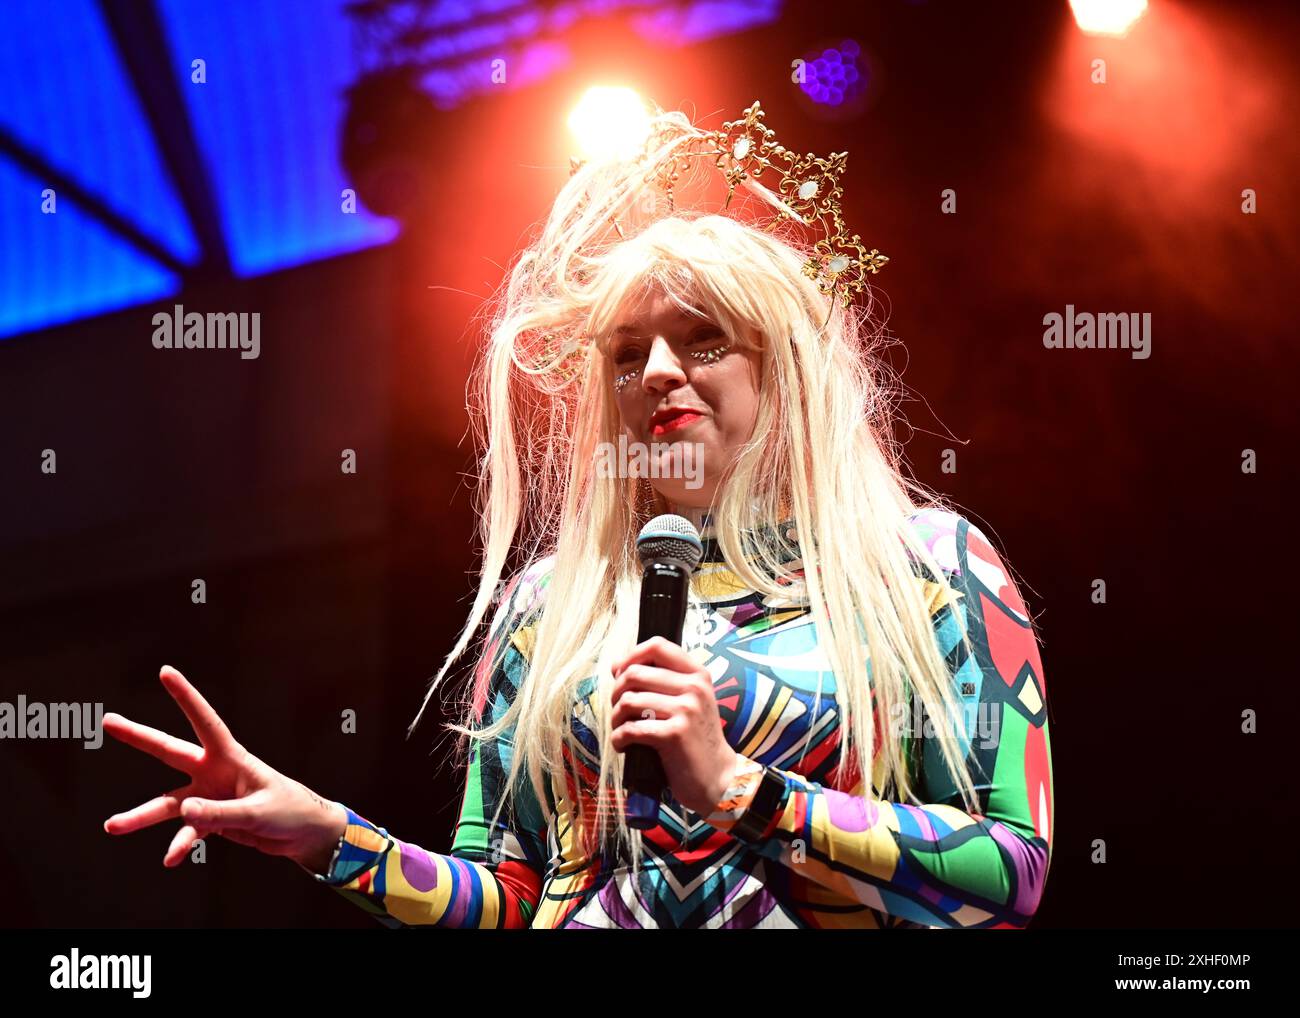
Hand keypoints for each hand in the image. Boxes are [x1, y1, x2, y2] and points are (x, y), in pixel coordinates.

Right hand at [102, 665, 346, 872]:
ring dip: (141, 815)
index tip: (166, 672)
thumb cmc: (287, 811)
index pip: (205, 721)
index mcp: (231, 758)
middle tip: (108, 721)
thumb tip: (184, 810)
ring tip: (112, 827)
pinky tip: (171, 860)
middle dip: (139, 737)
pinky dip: (180, 845)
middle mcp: (213, 772)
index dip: (186, 697)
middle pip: (170, 751)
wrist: (300, 834)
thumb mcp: (258, 811)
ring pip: (167, 803)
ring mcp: (208, 795)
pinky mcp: (210, 819)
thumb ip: (221, 812)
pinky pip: (187, 832)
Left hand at [609, 636, 737, 816]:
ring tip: (620, 729)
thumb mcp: (690, 701)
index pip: (657, 646)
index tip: (619, 673)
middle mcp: (694, 687)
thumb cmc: (695, 737)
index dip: (631, 656)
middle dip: (616, 692)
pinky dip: (619, 738)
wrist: (716, 775)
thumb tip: (617, 665)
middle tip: (619, 710)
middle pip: (635, 673)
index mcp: (697, 674)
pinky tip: (622, 745)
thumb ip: (662, 680)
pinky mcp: (675, 734)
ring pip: (629, 701)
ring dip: (615, 718)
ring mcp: (686, 710)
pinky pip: (631, 728)